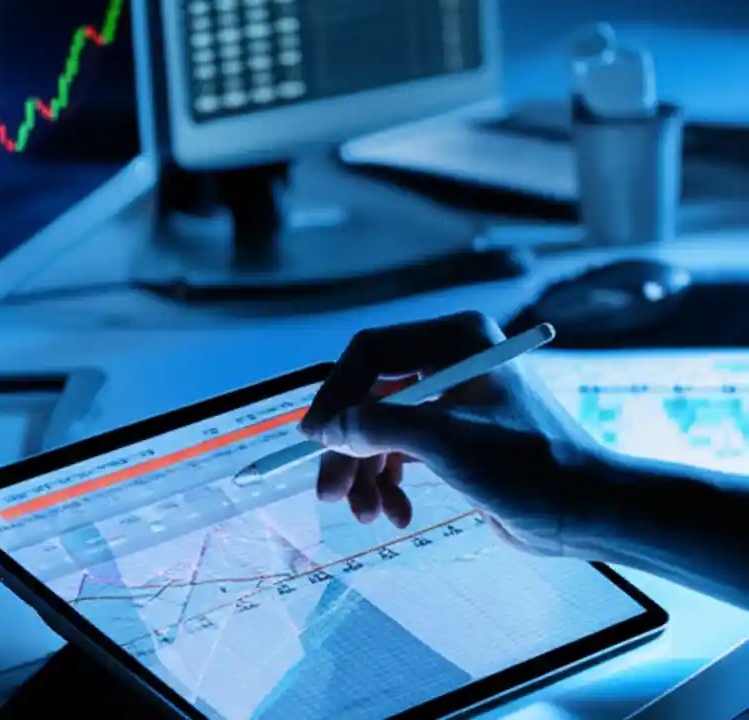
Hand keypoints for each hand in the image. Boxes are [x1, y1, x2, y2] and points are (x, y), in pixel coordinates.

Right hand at [298, 312, 609, 557]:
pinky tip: (396, 513)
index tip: (314, 438)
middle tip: (329, 494)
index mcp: (454, 340)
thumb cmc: (533, 466)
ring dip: (365, 473)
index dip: (336, 395)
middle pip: (368, 397)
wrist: (591, 512)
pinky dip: (388, 483)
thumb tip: (325, 428)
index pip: (369, 354)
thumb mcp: (449, 442)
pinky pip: (398, 452)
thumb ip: (380, 426)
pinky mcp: (452, 439)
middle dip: (349, 449)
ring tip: (366, 515)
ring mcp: (449, 401)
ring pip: (378, 429)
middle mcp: (449, 361)